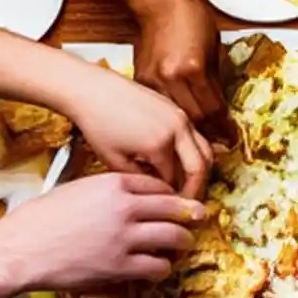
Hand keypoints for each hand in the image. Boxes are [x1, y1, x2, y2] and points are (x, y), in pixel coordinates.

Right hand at [0, 173, 204, 297]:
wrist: (19, 250)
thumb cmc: (39, 220)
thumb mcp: (76, 190)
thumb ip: (107, 191)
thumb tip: (129, 197)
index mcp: (113, 184)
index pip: (158, 185)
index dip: (172, 195)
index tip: (176, 202)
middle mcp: (125, 208)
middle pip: (175, 208)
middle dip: (190, 216)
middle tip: (198, 220)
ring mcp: (125, 238)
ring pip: (174, 237)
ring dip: (183, 243)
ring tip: (183, 247)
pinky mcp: (121, 266)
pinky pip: (158, 266)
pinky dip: (163, 268)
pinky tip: (158, 268)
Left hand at [63, 68, 212, 196]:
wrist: (92, 90)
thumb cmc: (97, 123)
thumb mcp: (114, 161)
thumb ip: (141, 180)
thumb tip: (159, 192)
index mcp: (159, 145)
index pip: (176, 181)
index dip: (174, 199)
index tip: (170, 207)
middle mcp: (176, 129)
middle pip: (200, 167)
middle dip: (196, 188)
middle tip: (187, 202)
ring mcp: (179, 116)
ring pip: (205, 150)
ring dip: (200, 169)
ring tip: (187, 184)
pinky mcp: (176, 109)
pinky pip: (195, 136)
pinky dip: (193, 152)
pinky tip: (178, 163)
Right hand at [135, 0, 229, 135]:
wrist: (161, 5)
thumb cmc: (192, 21)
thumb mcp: (215, 50)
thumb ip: (216, 81)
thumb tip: (221, 111)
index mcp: (193, 68)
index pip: (213, 109)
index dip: (225, 127)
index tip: (232, 136)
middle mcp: (171, 77)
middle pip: (193, 119)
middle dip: (208, 133)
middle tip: (218, 141)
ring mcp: (152, 80)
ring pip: (173, 116)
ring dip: (188, 129)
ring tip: (200, 136)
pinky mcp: (141, 80)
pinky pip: (159, 106)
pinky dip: (170, 115)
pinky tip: (179, 121)